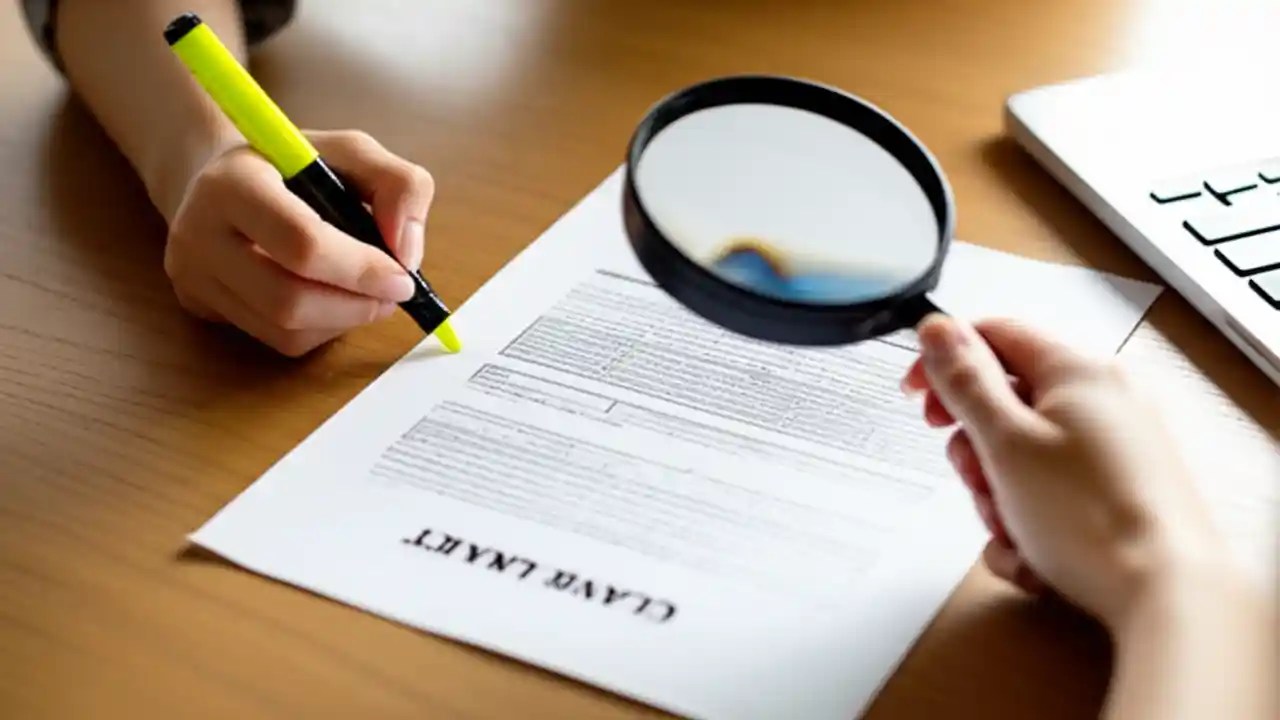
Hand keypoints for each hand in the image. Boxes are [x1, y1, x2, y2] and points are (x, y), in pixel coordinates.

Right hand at [163, 130, 433, 355]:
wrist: (219, 177)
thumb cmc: (294, 165)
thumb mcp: (353, 151)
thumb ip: (399, 185)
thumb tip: (407, 252)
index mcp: (233, 183)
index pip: (301, 243)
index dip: (362, 269)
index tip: (403, 277)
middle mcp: (198, 233)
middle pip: (289, 300)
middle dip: (357, 305)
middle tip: (395, 294)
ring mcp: (193, 276)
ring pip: (285, 331)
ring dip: (344, 321)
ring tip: (370, 295)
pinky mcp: (201, 307)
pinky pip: (276, 340)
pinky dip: (322, 330)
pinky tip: (335, 301)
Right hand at [901, 314, 1224, 629]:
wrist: (1168, 595)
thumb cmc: (1090, 516)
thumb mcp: (1005, 440)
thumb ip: (965, 380)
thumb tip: (937, 327)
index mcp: (1076, 370)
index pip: (994, 334)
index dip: (946, 361)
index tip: (916, 395)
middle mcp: (1103, 400)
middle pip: (1006, 402)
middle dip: (974, 447)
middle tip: (973, 475)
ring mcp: (1114, 447)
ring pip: (1023, 454)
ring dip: (998, 493)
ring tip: (1009, 527)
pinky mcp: (1119, 491)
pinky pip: (1051, 491)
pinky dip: (1029, 520)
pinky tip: (1031, 554)